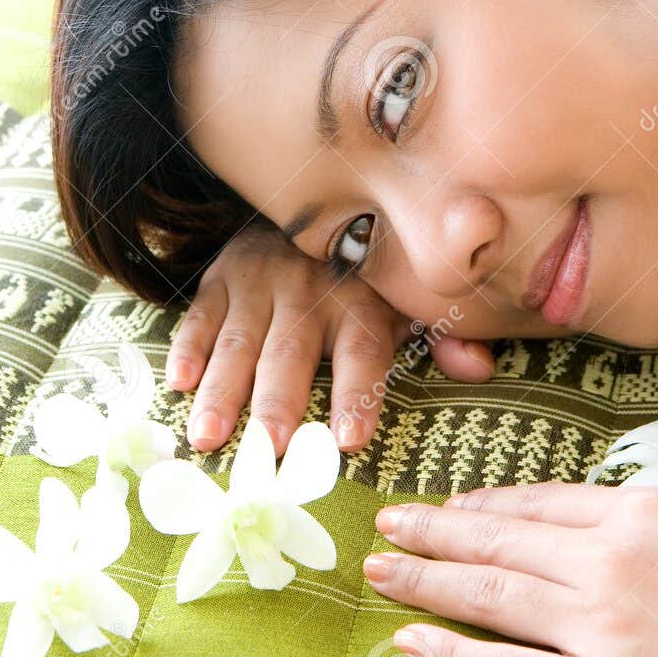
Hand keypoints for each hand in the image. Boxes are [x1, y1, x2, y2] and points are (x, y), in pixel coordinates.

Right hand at [166, 225, 495, 454]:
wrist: (304, 208)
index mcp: (361, 302)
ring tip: (210, 436)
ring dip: (223, 390)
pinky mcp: (221, 277)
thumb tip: (479, 369)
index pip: (362, 351)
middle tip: (269, 448)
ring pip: (240, 341)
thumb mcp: (406, 301)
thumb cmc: (361, 276)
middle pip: (292, 353)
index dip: (357, 394)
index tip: (349, 439)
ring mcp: (260, 282)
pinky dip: (188, 348)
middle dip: (279, 402)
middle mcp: (310, 289)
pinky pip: (201, 315)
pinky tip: (179, 383)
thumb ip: (443, 338)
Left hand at [361, 482, 657, 656]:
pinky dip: (453, 654)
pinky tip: (413, 642)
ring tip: (382, 571)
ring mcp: (606, 627)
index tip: (450, 507)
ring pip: (491, 594)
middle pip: (501, 540)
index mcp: (648, 513)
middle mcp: (615, 560)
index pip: (541, 502)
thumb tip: (597, 536)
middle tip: (388, 524)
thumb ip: (652, 533)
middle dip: (436, 532)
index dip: (485, 505)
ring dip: (427, 582)